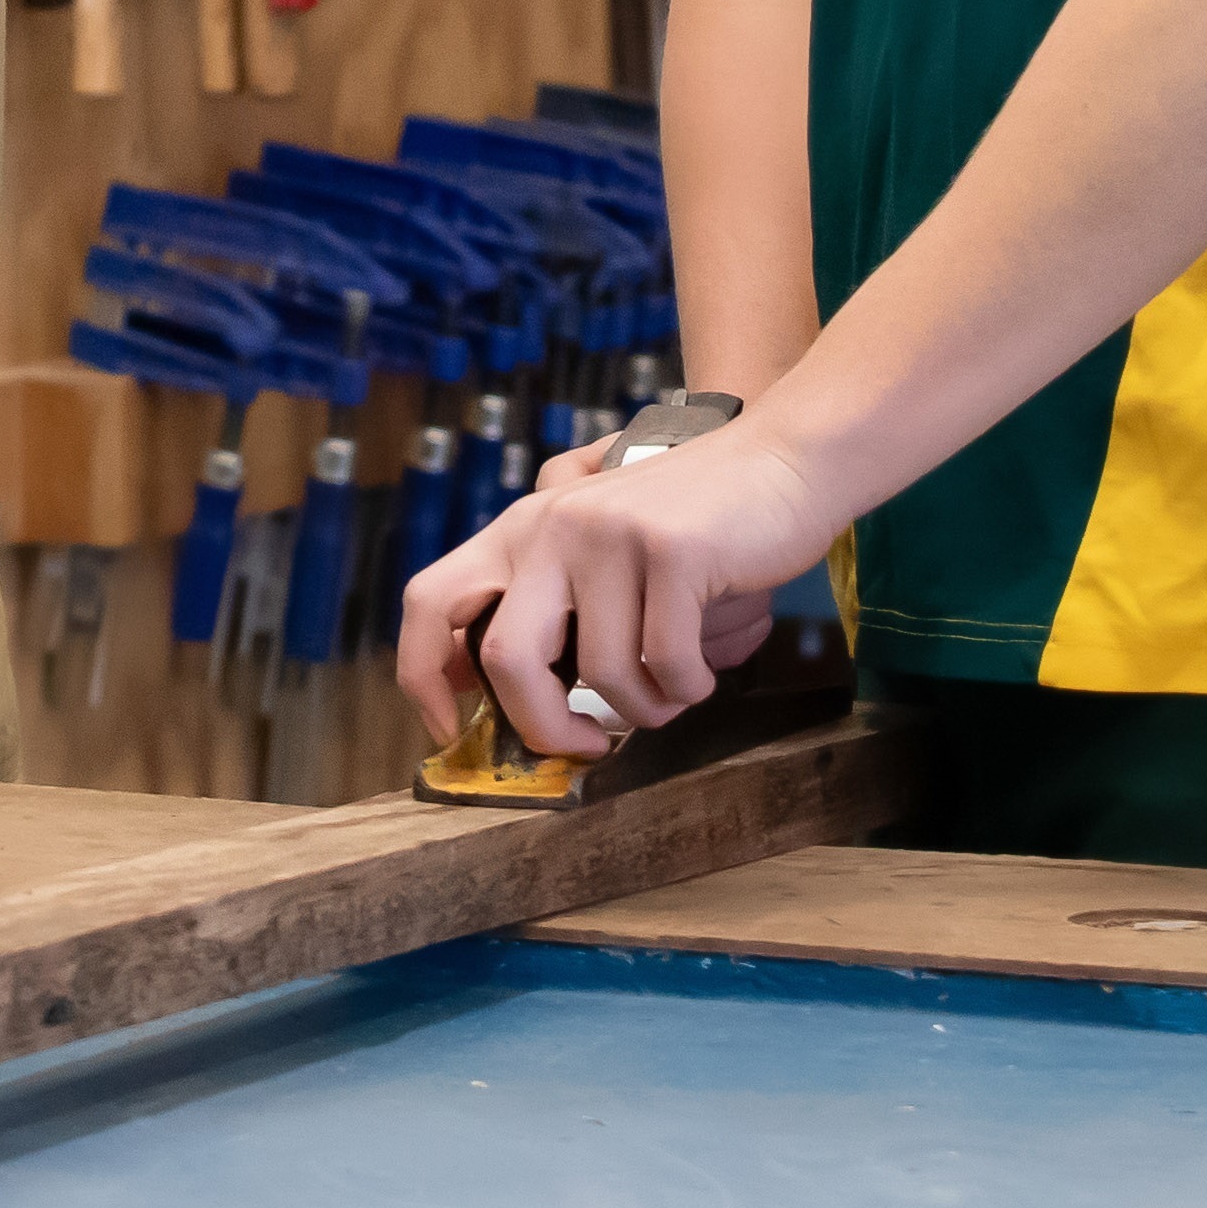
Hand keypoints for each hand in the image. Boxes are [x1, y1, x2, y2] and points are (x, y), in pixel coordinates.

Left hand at [396, 423, 817, 760]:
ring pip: (601, 672)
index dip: (422, 675)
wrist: (783, 460)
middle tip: (587, 747)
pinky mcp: (672, 549)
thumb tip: (503, 701)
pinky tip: (703, 672)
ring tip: (673, 693)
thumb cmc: (693, 527)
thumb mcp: (600, 550)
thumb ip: (551, 604)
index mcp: (521, 529)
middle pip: (505, 657)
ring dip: (644, 708)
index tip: (453, 730)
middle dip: (542, 725)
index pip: (429, 601)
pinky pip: (667, 663)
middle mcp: (552, 525)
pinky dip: (688, 687)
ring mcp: (610, 534)